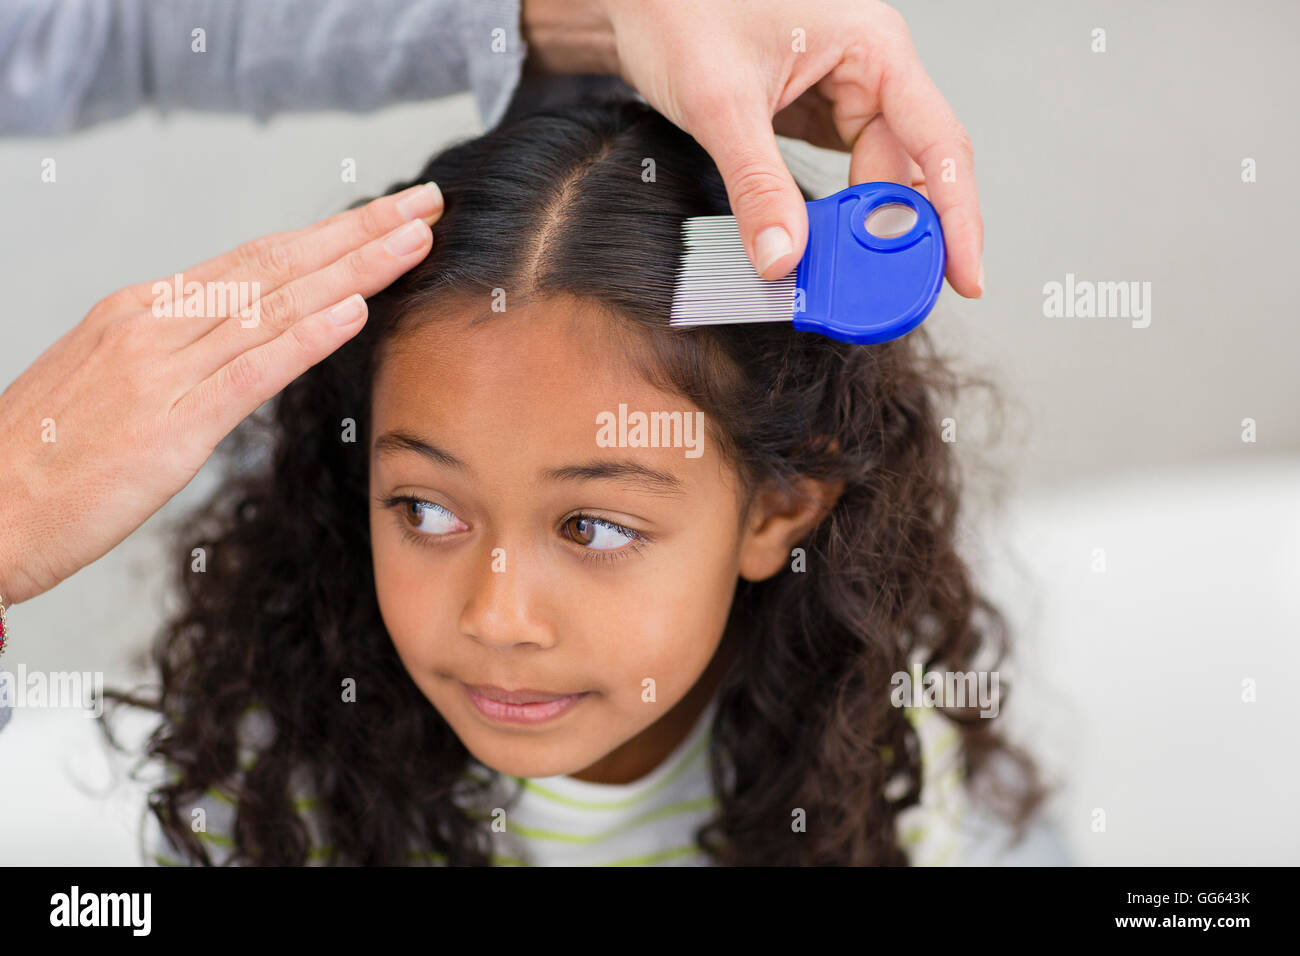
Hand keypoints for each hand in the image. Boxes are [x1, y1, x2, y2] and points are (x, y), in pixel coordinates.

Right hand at [0, 183, 443, 606]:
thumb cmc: (45, 453)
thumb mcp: (115, 379)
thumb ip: (179, 351)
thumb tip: (240, 334)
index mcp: (145, 308)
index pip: (257, 258)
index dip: (329, 234)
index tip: (385, 217)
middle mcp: (158, 322)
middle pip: (278, 264)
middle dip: (358, 233)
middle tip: (424, 206)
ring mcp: (164, 369)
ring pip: (276, 305)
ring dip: (354, 271)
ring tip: (412, 244)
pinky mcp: (171, 425)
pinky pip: (250, 371)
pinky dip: (306, 337)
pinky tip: (354, 312)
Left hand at [526, 0, 982, 294]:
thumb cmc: (681, 12)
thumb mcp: (720, 104)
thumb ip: (755, 185)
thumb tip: (784, 259)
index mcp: (873, 48)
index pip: (938, 143)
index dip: (957, 217)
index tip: (965, 276)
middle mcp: (871, 70)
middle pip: (910, 170)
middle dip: (899, 237)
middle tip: (886, 298)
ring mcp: (846, 94)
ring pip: (876, 179)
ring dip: (863, 232)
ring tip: (846, 281)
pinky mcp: (817, 116)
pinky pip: (844, 176)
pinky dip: (836, 217)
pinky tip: (824, 249)